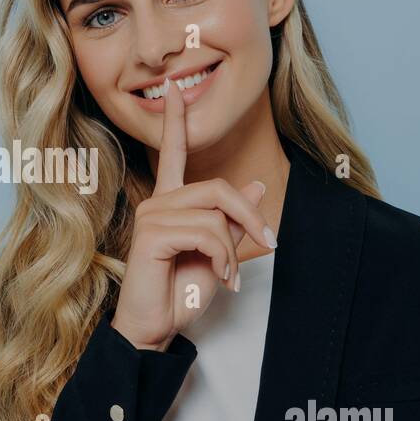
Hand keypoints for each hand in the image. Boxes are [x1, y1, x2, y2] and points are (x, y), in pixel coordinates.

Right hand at [110, 72, 276, 350]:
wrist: (154, 330)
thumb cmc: (178, 295)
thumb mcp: (220, 256)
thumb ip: (234, 222)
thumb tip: (258, 186)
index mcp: (169, 203)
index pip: (173, 154)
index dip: (175, 122)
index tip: (175, 90)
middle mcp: (157, 203)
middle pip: (218, 188)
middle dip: (250, 216)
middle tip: (269, 244)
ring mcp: (151, 216)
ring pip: (215, 213)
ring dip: (234, 248)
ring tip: (228, 274)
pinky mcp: (151, 235)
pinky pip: (206, 231)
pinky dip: (222, 257)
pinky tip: (217, 276)